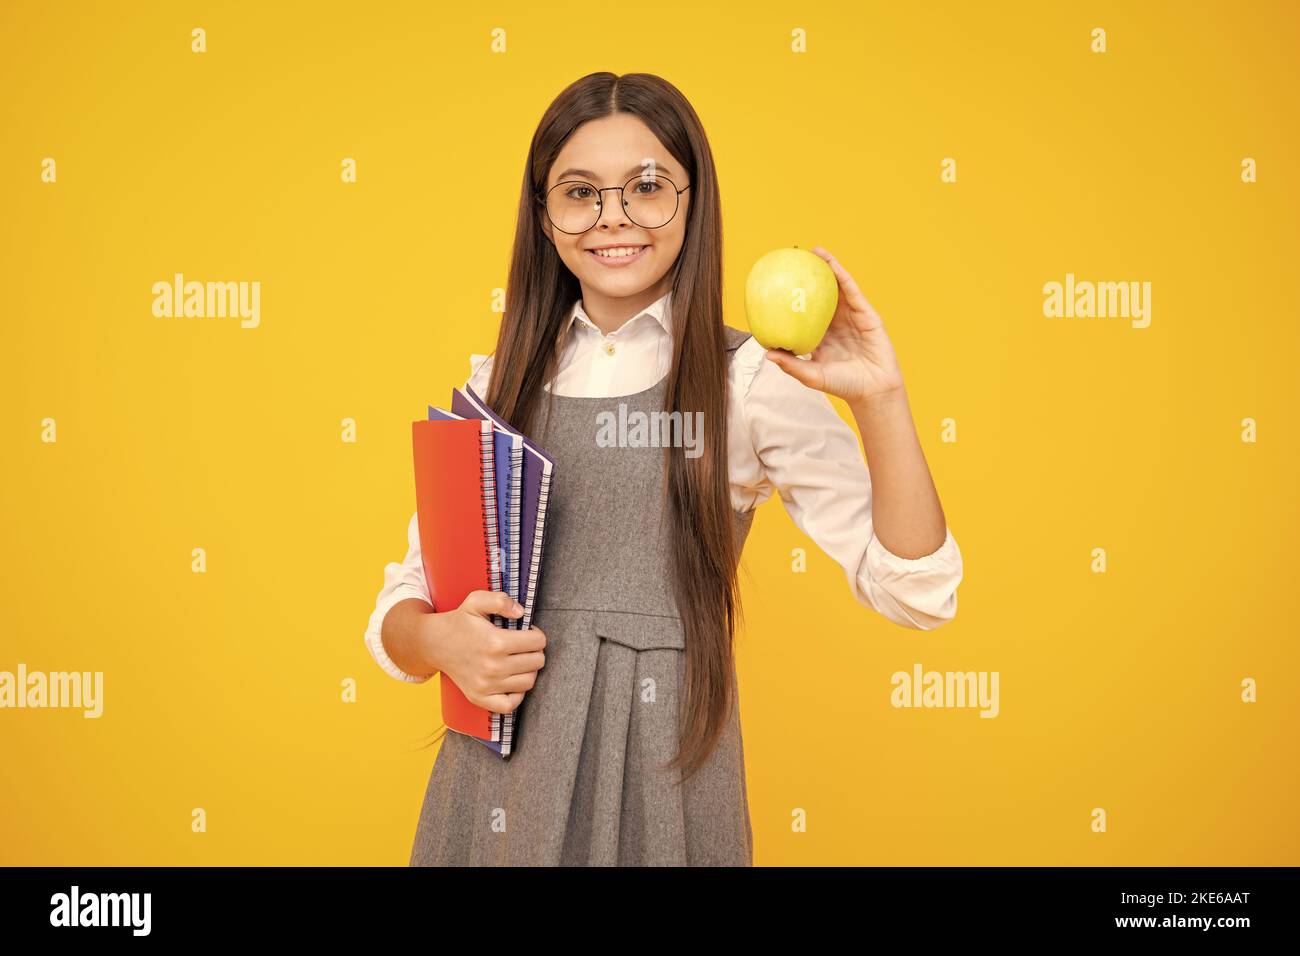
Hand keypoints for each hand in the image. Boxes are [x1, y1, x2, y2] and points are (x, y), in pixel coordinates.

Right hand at [424, 590, 546, 714]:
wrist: (434, 643)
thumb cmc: (459, 622)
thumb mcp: (476, 601)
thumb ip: (500, 600)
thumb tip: (521, 612)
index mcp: (496, 643)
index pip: (538, 642)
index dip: (536, 634)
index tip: (527, 632)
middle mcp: (493, 667)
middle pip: (537, 662)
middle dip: (535, 651)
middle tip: (523, 646)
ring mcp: (486, 686)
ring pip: (528, 682)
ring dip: (528, 670)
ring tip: (518, 660)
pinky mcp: (479, 698)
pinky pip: (510, 705)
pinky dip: (517, 694)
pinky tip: (512, 681)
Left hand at [763, 246, 905, 404]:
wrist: (873, 392)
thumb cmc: (844, 386)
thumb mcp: (813, 375)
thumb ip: (792, 365)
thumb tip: (767, 353)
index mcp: (821, 335)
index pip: (805, 311)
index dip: (795, 297)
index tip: (779, 283)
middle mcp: (835, 323)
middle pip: (821, 294)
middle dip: (810, 276)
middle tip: (794, 257)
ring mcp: (852, 317)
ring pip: (838, 288)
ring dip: (828, 267)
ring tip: (814, 251)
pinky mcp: (867, 314)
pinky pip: (852, 292)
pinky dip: (842, 276)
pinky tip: (832, 264)